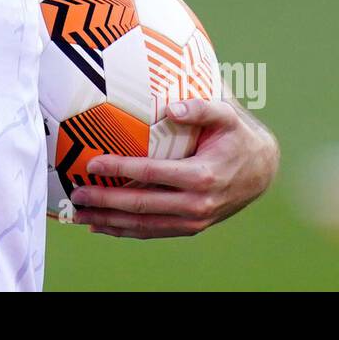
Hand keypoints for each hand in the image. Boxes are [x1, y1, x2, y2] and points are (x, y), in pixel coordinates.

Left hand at [70, 97, 277, 238]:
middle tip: (76, 193)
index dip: (120, 169)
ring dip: (109, 221)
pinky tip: (100, 226)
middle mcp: (196, 204)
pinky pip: (152, 232)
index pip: (151, 174)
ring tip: (78, 214)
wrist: (262, 170)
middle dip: (105, 201)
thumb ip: (202, 107)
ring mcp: (193, 220)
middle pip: (142, 205)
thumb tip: (172, 106)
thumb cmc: (237, 136)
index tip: (92, 164)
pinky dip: (125, 231)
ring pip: (144, 226)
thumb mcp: (227, 115)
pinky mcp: (190, 228)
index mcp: (202, 176)